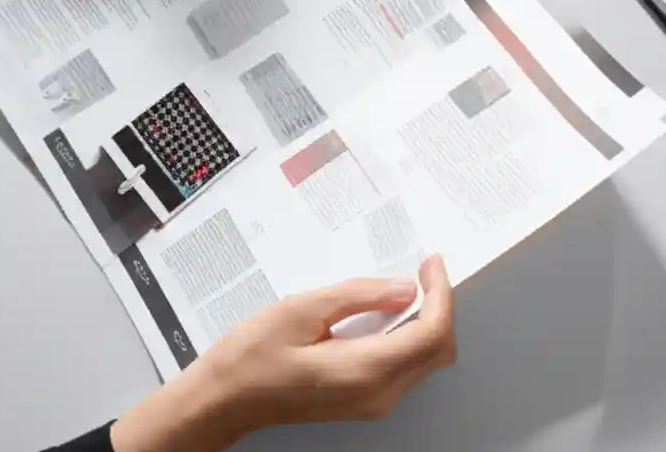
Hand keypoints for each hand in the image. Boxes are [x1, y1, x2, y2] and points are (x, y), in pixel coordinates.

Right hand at [110, 255, 456, 451]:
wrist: (224, 399)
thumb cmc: (251, 357)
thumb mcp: (302, 310)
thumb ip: (359, 296)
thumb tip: (403, 288)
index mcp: (365, 371)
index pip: (431, 333)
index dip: (441, 294)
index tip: (431, 264)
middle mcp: (378, 394)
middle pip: (437, 350)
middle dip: (439, 307)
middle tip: (423, 271)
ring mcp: (373, 402)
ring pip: (425, 359)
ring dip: (425, 321)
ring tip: (406, 285)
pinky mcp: (364, 400)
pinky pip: (404, 366)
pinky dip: (408, 337)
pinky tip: (387, 311)